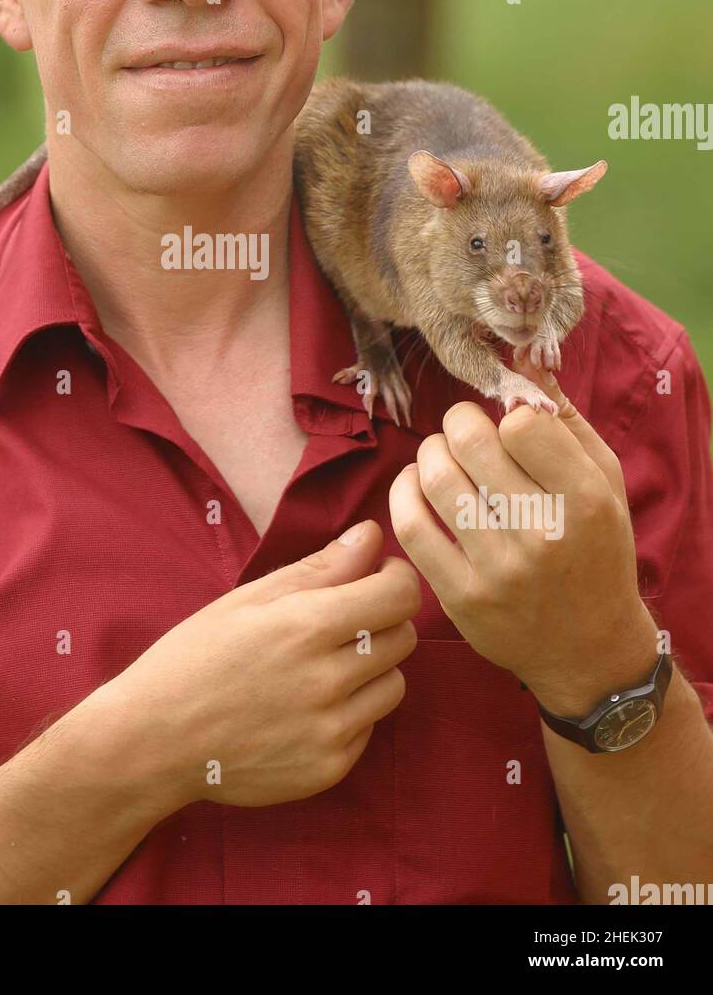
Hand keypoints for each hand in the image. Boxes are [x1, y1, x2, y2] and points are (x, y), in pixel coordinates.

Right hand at [100, 520, 419, 807]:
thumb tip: (373, 536)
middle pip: (403, 636)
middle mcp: (327, 680)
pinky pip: (368, 727)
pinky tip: (305, 706)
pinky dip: (349, 712)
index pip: (399, 593)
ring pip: (393, 684)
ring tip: (321, 666)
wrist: (153, 740)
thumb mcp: (248, 599)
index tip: (376, 575)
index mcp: (307, 626)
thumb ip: (320, 568)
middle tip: (339, 622)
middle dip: (381, 620)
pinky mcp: (328, 768)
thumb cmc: (195, 657)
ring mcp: (330, 730)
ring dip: (371, 669)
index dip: (394, 576)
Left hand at [388, 354, 656, 716]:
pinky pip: (411, 527)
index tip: (510, 429)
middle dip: (459, 424)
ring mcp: (497, 570)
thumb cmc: (596, 552)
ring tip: (440, 453)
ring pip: (435, 479)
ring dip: (429, 452)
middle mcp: (543, 536)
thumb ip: (565, 420)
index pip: (522, 425)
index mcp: (586, 502)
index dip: (508, 417)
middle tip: (464, 431)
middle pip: (471, 443)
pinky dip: (404, 492)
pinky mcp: (459, 597)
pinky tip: (415, 483)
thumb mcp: (603, 484)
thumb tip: (524, 357)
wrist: (588, 649)